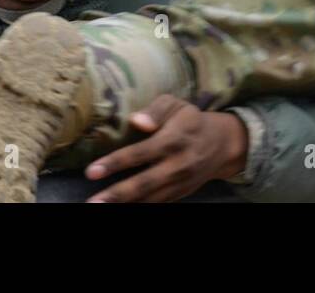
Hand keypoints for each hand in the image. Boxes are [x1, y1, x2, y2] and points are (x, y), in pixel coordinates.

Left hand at [83, 95, 248, 202]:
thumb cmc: (191, 121)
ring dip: (123, 205)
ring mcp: (179, 183)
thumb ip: (156, 110)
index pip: (141, 152)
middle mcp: (177, 164)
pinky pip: (156, 204)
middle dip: (116, 194)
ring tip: (99, 208)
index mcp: (174, 140)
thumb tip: (136, 121)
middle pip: (144, 183)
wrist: (222, 144)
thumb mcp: (177, 105)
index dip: (115, 163)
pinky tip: (119, 208)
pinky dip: (138, 207)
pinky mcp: (178, 194)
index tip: (92, 171)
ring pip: (149, 199)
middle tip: (92, 203)